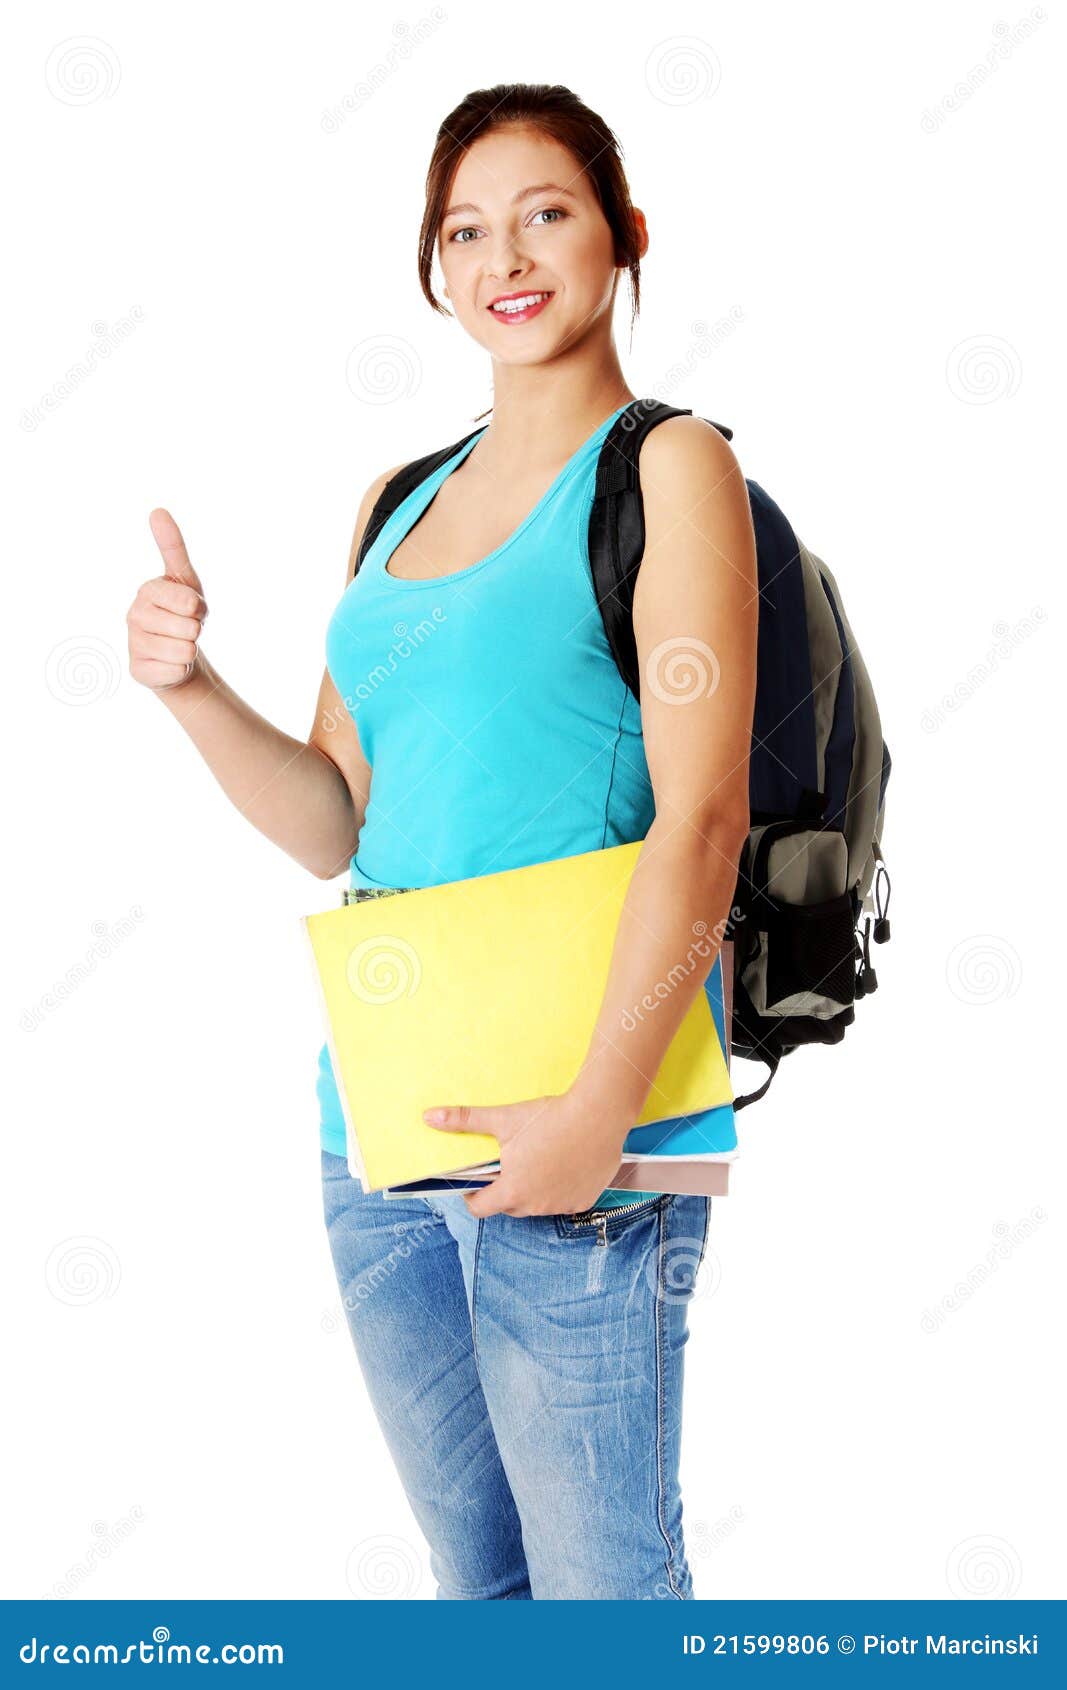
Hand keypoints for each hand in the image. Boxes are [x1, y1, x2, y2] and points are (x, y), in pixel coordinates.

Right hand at [127, 508, 208, 691]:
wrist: (177, 654)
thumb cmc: (182, 613)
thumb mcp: (185, 578)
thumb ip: (173, 547)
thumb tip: (157, 510)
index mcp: (148, 590)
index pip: (188, 601)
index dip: (198, 609)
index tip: (191, 608)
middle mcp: (134, 615)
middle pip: (189, 628)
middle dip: (196, 630)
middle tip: (186, 629)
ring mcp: (133, 643)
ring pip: (184, 651)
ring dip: (190, 651)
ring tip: (179, 645)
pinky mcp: (138, 670)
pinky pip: (176, 671)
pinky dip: (181, 669)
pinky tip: (170, 663)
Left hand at [423, 1091, 630, 1217]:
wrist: (598, 1115)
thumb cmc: (548, 1118)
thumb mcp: (502, 1119)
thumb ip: (464, 1121)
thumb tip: (429, 1117)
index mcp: (511, 1191)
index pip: (479, 1208)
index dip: (473, 1194)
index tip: (476, 1179)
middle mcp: (535, 1206)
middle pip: (509, 1205)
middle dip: (505, 1187)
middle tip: (511, 1159)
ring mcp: (562, 1206)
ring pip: (537, 1203)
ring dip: (533, 1189)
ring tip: (539, 1158)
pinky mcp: (584, 1200)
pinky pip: (563, 1200)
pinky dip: (560, 1188)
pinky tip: (563, 1163)